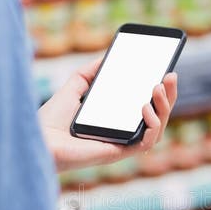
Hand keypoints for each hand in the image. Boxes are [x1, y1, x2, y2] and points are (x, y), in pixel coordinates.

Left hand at [39, 59, 177, 171]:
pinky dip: (152, 126)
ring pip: (157, 130)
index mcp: (116, 120)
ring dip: (164, 108)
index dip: (161, 93)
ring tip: (158, 89)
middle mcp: (122, 133)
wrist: (39, 136)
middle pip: (158, 117)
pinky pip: (146, 143)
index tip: (166, 72)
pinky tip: (146, 108)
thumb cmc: (52, 118)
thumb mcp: (75, 85)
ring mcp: (122, 144)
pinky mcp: (118, 152)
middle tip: (171, 76)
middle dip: (170, 96)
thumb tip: (106, 57)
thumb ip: (91, 72)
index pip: (147, 107)